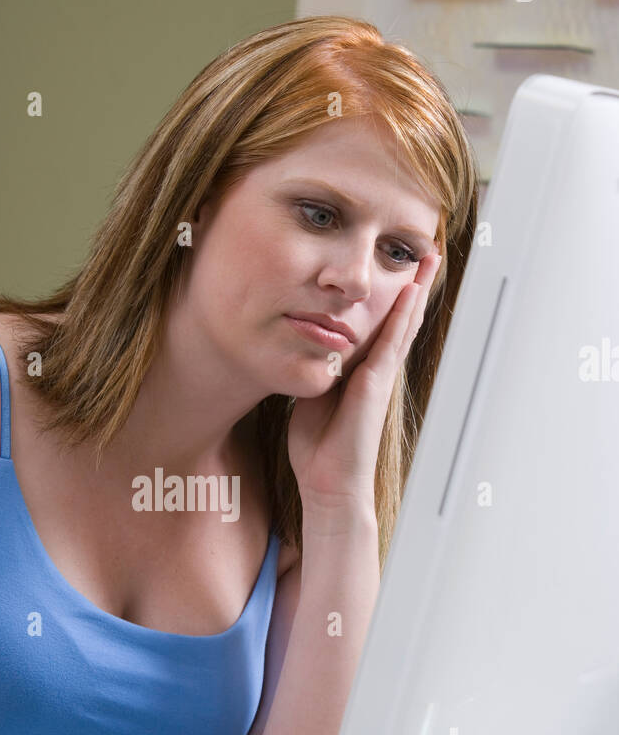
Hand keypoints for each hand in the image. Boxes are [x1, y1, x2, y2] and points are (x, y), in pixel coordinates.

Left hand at [287, 251, 441, 519]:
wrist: (328, 483)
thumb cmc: (318, 447)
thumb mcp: (311, 398)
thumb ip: (316, 372)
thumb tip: (304, 350)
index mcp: (361, 371)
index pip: (380, 326)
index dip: (392, 298)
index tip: (400, 268)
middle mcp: (376, 371)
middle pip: (401, 319)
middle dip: (414, 285)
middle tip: (429, 251)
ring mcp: (380, 377)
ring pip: (403, 325)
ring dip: (417, 291)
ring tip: (429, 258)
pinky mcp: (375, 386)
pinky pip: (390, 344)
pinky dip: (401, 318)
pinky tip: (410, 293)